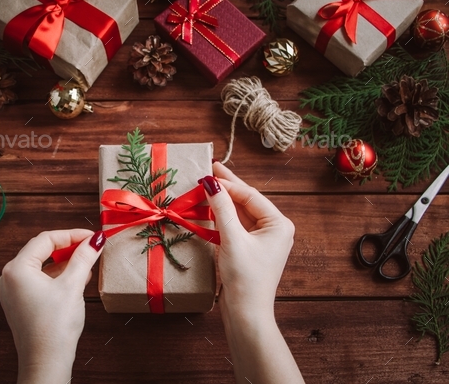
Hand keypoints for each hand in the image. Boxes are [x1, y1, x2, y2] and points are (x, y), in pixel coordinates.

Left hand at [0, 229, 105, 383]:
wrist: (46, 362)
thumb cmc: (54, 327)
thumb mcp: (72, 286)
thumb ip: (83, 258)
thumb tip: (95, 240)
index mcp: (16, 269)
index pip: (46, 239)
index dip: (72, 235)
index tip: (92, 237)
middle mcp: (9, 278)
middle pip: (42, 250)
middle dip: (68, 247)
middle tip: (91, 247)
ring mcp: (13, 291)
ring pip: (42, 265)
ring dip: (64, 262)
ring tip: (87, 262)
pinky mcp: (20, 303)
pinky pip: (39, 280)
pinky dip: (57, 276)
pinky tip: (77, 278)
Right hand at [203, 162, 294, 315]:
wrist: (246, 314)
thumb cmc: (245, 278)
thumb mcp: (232, 239)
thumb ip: (221, 209)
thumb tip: (211, 182)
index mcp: (279, 224)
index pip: (250, 195)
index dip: (228, 183)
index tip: (209, 171)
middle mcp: (274, 229)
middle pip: (246, 202)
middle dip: (226, 189)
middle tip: (209, 169)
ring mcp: (263, 240)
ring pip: (239, 214)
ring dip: (222, 203)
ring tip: (205, 187)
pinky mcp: (251, 249)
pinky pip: (236, 226)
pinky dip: (222, 218)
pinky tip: (209, 209)